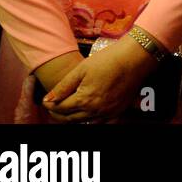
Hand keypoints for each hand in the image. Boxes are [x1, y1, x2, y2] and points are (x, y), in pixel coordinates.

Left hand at [43, 37, 157, 122]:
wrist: (135, 58)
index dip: (50, 105)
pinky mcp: (118, 111)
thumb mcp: (81, 69)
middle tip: (53, 107)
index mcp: (84, 100)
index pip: (60, 108)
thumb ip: (63, 86)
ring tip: (67, 111)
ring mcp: (108, 113)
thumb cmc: (109, 60)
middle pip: (70, 119)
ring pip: (84, 123)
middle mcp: (96, 110)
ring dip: (72, 119)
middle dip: (58, 114)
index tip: (45, 100)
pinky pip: (100, 123)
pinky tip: (87, 114)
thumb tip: (48, 99)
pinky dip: (91, 121)